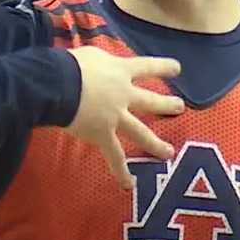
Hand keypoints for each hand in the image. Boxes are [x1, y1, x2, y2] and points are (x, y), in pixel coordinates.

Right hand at [65, 46, 185, 189]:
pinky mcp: (103, 134)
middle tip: (180, 107)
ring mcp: (116, 117)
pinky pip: (114, 156)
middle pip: (150, 100)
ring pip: (141, 133)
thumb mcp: (91, 55)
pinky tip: (129, 184)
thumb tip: (99, 63)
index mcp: (121, 71)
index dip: (163, 67)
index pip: (147, 66)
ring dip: (156, 144)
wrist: (59, 83)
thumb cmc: (69, 64)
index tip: (178, 69)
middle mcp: (123, 94)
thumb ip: (101, 60)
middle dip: (166, 105)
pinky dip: (121, 171)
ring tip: (168, 152)